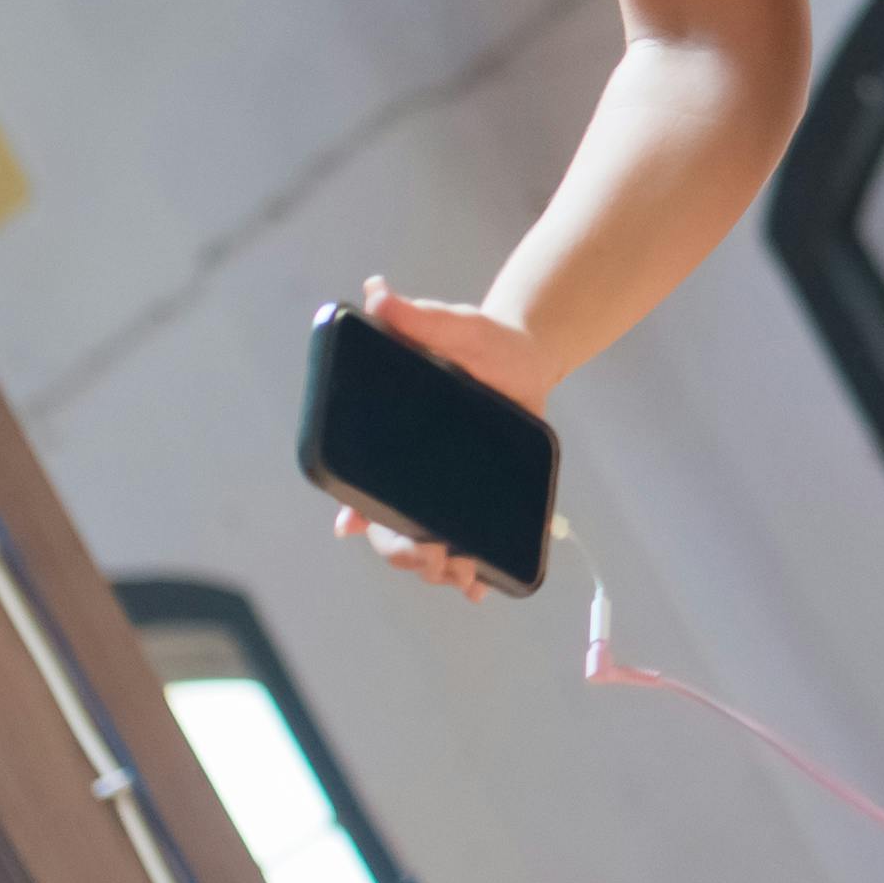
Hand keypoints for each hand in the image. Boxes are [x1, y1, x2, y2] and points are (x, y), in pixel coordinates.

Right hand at [322, 275, 554, 605]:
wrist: (527, 355)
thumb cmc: (480, 338)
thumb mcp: (452, 325)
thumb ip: (417, 315)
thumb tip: (375, 292)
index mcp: (391, 439)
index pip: (360, 483)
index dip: (356, 511)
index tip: (356, 528)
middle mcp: (412, 472)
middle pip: (393, 530)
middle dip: (406, 554)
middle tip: (437, 559)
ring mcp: (446, 491)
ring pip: (428, 547)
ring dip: (439, 572)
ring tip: (464, 579)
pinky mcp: (480, 500)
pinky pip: (470, 543)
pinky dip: (472, 572)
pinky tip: (480, 590)